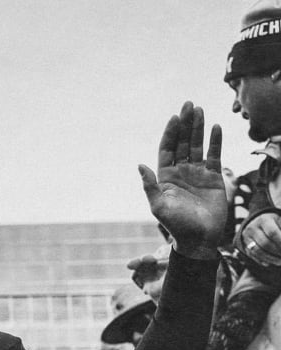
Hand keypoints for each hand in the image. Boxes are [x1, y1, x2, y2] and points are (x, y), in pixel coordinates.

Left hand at [139, 101, 227, 258]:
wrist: (199, 239)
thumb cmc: (176, 226)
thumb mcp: (159, 206)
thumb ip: (150, 186)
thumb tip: (139, 165)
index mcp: (165, 177)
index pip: (167, 149)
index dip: (170, 133)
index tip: (174, 117)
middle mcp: (181, 172)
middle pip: (183, 143)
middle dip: (185, 124)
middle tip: (188, 104)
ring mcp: (197, 173)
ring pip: (198, 145)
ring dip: (198, 128)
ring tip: (199, 110)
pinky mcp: (214, 178)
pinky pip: (214, 155)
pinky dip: (215, 141)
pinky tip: (215, 127)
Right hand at [239, 211, 280, 265]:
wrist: (257, 222)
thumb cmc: (274, 222)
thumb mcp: (280, 222)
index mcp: (263, 220)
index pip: (273, 233)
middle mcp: (252, 228)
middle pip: (265, 243)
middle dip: (277, 252)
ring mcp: (246, 238)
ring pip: (257, 251)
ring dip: (271, 259)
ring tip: (280, 262)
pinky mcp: (244, 246)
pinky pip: (253, 256)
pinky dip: (263, 261)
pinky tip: (272, 263)